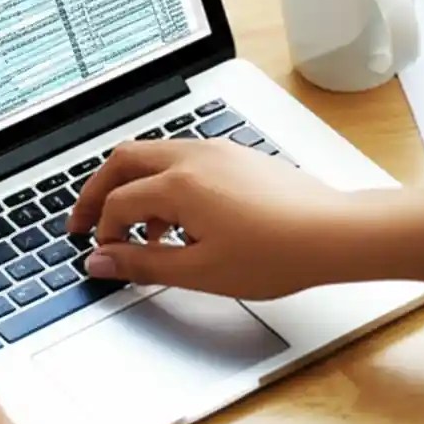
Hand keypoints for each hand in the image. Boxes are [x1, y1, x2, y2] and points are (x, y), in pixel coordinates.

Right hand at [68, 140, 364, 299]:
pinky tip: (182, 222)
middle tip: (88, 223)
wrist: (335, 234)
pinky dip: (166, 184)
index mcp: (178, 183)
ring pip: (155, 156)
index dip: (102, 231)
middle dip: (99, 192)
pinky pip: (184, 160)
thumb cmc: (277, 253)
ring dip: (135, 188)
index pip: (118, 202)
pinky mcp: (236, 156)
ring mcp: (217, 151)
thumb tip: (101, 262)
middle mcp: (194, 156)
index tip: (101, 254)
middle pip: (124, 160)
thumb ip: (141, 264)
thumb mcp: (198, 271)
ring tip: (142, 232)